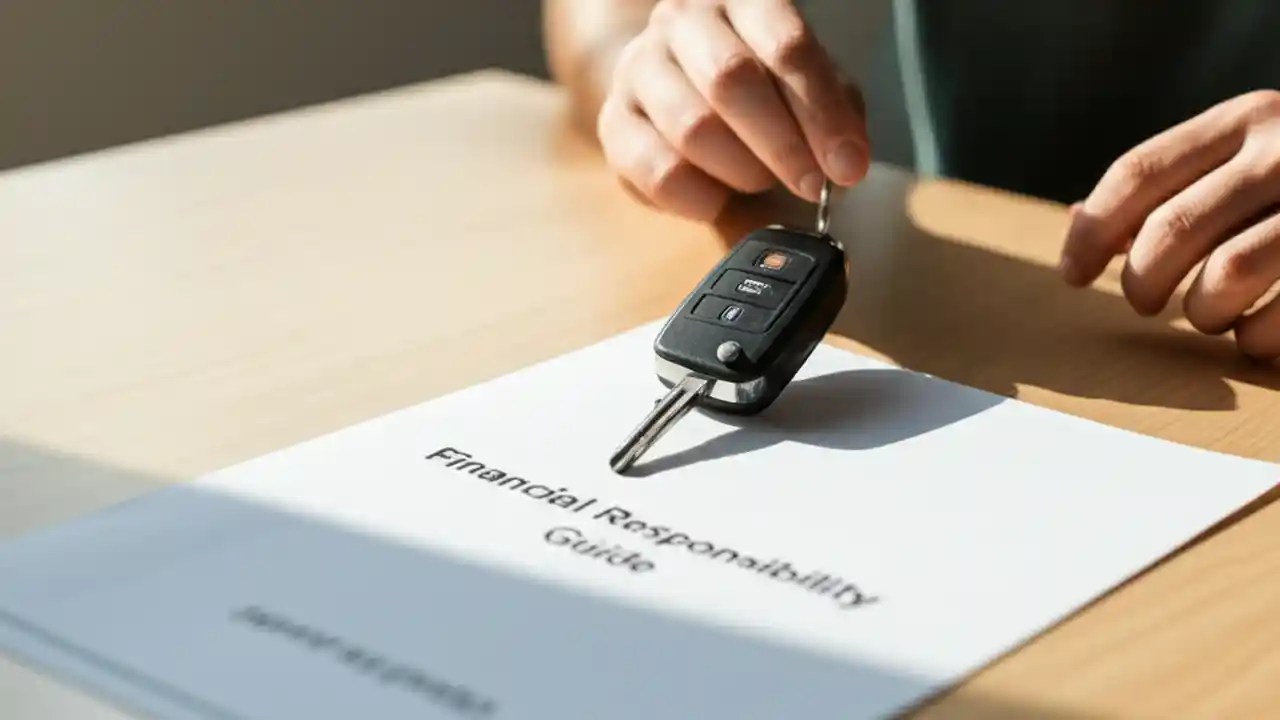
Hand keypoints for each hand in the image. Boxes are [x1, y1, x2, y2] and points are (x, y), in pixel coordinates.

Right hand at [597, 0, 869, 220]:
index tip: (847, 167)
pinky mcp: (612, 122)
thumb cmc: (758, 88)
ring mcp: (638, 67)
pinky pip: (658, 172)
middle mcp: (682, 20)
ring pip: (692, 128)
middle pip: (731, 79)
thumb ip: (834, 115)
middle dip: (781, 145)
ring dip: (740, 170)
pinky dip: (700, 198)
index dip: (822, 113)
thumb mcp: (806, 86)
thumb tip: (845, 165)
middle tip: (808, 184)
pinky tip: (718, 197)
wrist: (681, 90)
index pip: (787, 46)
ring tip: (759, 180)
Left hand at [1061, 90, 1279, 360]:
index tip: (1071, 275)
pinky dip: (1254, 343)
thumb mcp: (1246, 158)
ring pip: (1224, 280)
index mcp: (1247, 120)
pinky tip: (1257, 336)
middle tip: (1146, 302)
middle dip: (1142, 283)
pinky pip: (1276, 324)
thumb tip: (1076, 223)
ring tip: (1209, 316)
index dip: (1093, 232)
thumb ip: (1172, 186)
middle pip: (1170, 231)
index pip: (1139, 173)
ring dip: (1201, 315)